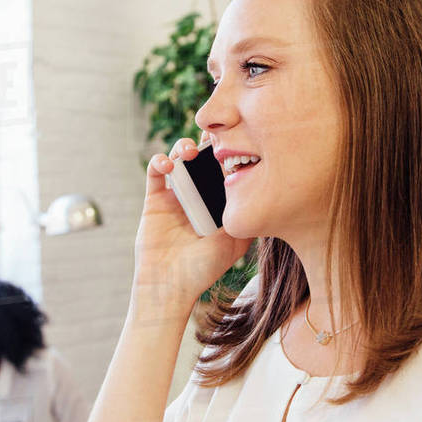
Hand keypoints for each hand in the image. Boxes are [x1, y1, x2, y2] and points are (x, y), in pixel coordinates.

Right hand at [135, 137, 253, 305]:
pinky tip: (167, 164)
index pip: (224, 169)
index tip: (237, 141)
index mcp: (218, 202)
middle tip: (214, 135)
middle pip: (202, 158)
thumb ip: (246, 217)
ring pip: (179, 159)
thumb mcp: (235, 242)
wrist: (171, 286)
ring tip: (190, 151)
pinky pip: (155, 172)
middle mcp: (198, 195)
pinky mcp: (155, 199)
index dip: (230, 152)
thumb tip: (267, 192)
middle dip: (208, 142)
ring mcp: (176, 195)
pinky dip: (159, 161)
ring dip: (183, 147)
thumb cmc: (203, 269)